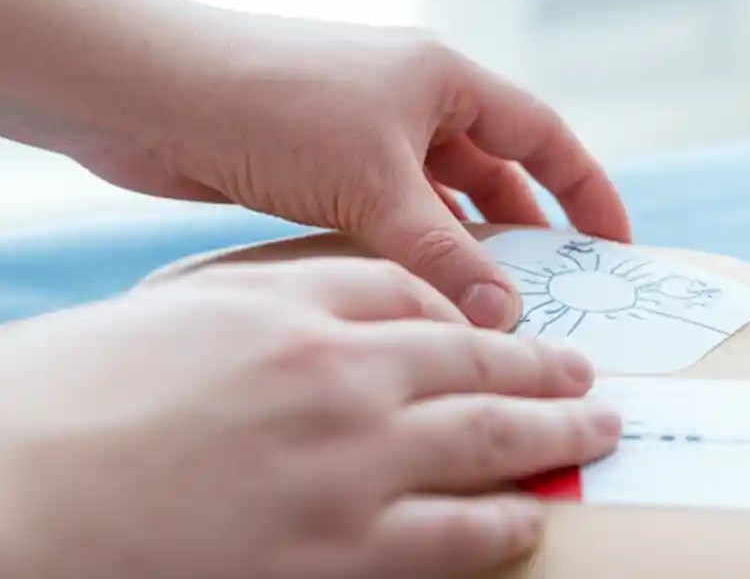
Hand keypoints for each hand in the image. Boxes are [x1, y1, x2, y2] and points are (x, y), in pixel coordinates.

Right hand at [0, 258, 619, 578]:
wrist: (13, 498)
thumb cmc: (79, 396)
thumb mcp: (186, 310)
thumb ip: (287, 294)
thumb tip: (375, 304)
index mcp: (296, 312)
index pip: (418, 297)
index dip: (478, 314)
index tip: (511, 328)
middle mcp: (337, 381)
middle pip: (478, 362)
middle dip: (549, 371)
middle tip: (591, 379)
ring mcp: (346, 470)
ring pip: (488, 443)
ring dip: (555, 437)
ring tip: (595, 432)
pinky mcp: (338, 556)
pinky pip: (456, 537)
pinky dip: (506, 523)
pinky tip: (530, 517)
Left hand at [85, 18, 629, 328]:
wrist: (145, 93)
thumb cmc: (270, 108)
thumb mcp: (377, 186)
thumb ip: (445, 255)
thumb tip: (505, 317)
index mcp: (443, 78)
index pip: (543, 135)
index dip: (587, 190)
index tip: (616, 246)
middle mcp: (412, 100)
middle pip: (494, 172)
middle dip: (526, 233)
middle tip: (554, 295)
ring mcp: (365, 132)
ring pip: (438, 201)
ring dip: (463, 250)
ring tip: (492, 310)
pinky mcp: (320, 165)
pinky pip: (388, 215)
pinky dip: (409, 253)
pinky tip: (419, 298)